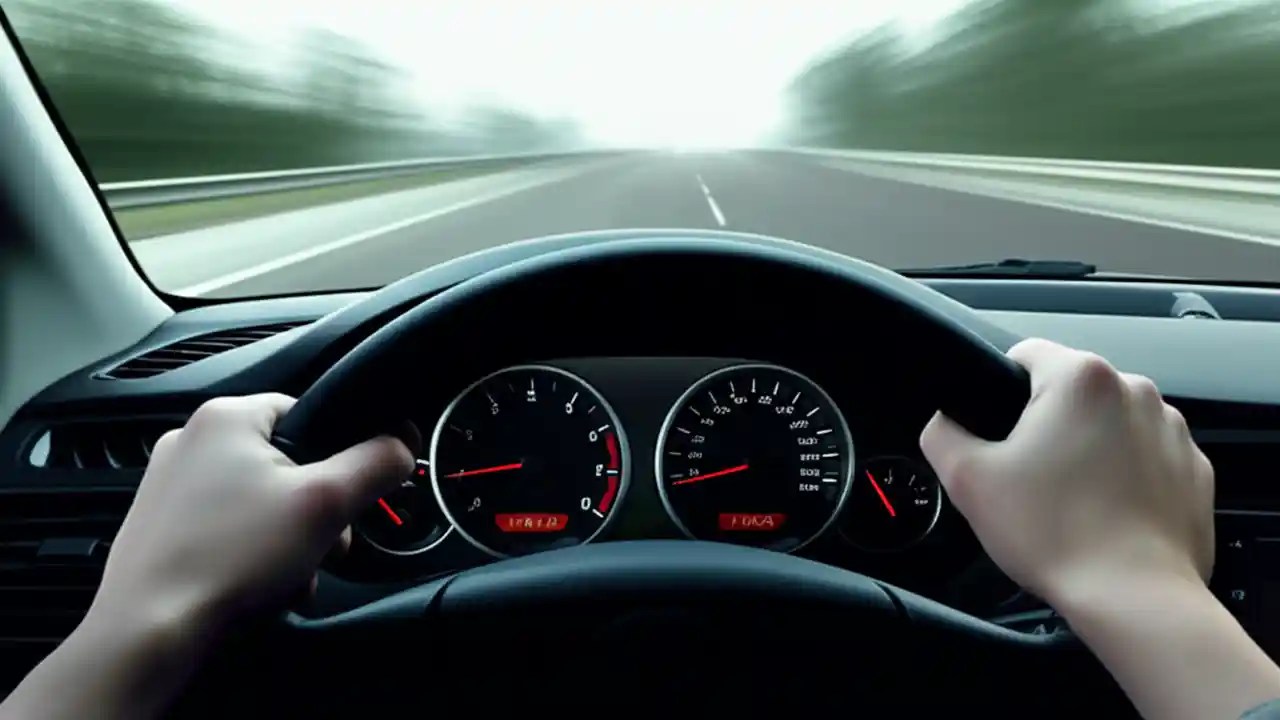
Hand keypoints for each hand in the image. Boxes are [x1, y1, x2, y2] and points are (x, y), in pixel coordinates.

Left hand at [91, 393, 414, 633]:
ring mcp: (171, 486)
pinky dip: (253, 553)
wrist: (152, 630)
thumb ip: (376, 464)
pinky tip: (260, 582)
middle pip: (288, 463)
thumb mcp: (327, 503)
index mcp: (227, 416)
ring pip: (261, 501)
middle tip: (323, 543)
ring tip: (289, 570)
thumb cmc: (228, 559)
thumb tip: (401, 449)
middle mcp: (191, 441)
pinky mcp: (163, 526)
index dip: (343, 455)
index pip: (311, 413)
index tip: (353, 494)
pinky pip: (229, 528)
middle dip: (316, 510)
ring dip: (289, 537)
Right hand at [920, 338, 1213, 609]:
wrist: (1133, 597)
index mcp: (1080, 378)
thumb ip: (941, 432)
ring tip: (1068, 501)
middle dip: (1046, 426)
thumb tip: (944, 421)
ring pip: (1109, 425)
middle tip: (1028, 477)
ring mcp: (1172, 430)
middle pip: (1069, 392)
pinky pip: (1145, 459)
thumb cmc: (1057, 536)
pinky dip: (1124, 479)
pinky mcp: (1193, 470)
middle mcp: (1135, 391)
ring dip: (1088, 450)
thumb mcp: (967, 479)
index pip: (1025, 354)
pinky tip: (1104, 515)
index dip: (1000, 391)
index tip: (999, 436)